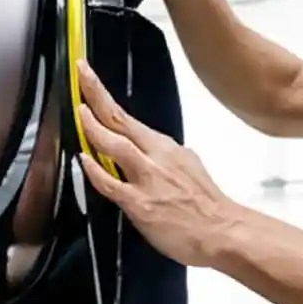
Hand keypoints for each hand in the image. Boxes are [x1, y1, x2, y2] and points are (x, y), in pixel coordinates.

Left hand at [74, 59, 240, 267]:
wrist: (223, 231)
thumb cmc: (206, 204)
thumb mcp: (187, 164)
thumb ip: (164, 156)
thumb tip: (151, 152)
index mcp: (164, 147)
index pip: (124, 115)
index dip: (101, 93)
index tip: (87, 74)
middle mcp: (155, 157)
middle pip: (119, 120)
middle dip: (96, 94)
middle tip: (81, 73)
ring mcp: (147, 179)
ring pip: (115, 145)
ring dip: (94, 127)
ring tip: (79, 111)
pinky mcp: (141, 204)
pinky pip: (112, 184)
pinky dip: (96, 171)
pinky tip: (84, 159)